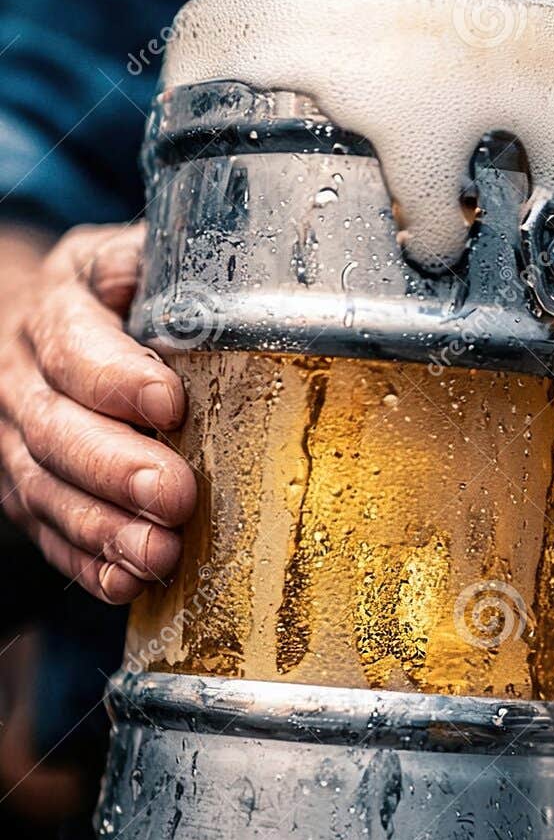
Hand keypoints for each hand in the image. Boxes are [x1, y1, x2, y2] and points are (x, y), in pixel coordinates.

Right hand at [0, 223, 195, 602]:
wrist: (43, 320)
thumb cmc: (120, 291)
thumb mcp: (137, 256)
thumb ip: (172, 268)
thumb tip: (244, 277)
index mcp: (55, 308)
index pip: (73, 344)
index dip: (115, 376)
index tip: (170, 403)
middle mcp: (21, 374)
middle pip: (54, 427)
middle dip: (115, 467)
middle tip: (174, 495)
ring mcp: (16, 437)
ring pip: (45, 487)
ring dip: (103, 528)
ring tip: (159, 555)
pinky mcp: (26, 488)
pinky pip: (46, 531)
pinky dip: (86, 561)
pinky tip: (126, 583)